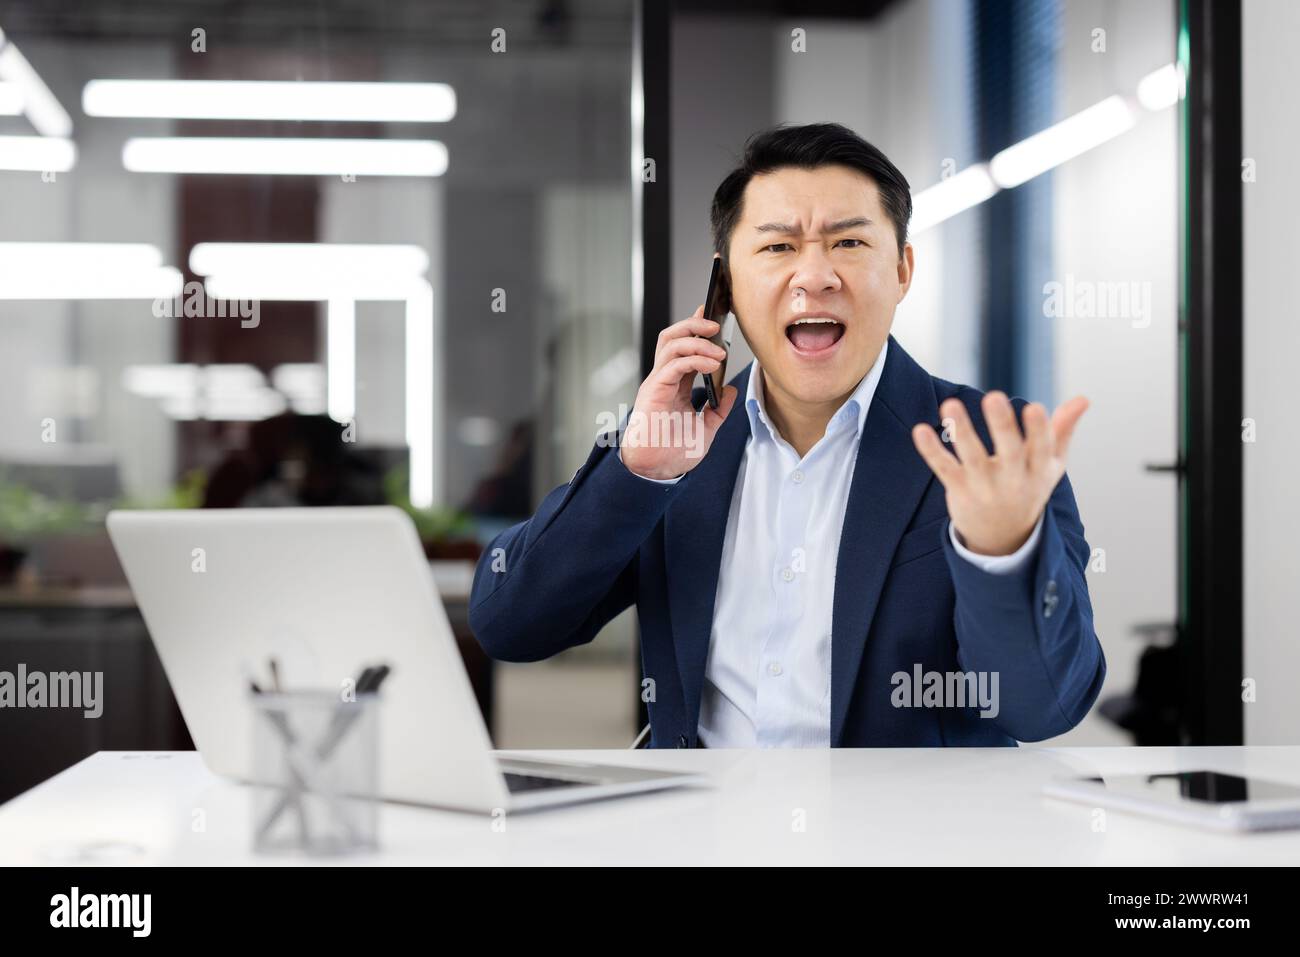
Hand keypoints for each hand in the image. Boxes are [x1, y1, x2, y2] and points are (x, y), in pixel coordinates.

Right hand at [620, 304, 737, 480]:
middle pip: (673, 337)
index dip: (697, 330)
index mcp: (674, 385)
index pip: (684, 348)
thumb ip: (719, 409)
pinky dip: (695, 359)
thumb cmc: (673, 452)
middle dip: (693, 325)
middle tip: (716, 324)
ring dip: (697, 340)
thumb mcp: (706, 429)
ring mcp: (657, 382)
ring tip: (719, 348)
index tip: (714, 319)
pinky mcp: (654, 390)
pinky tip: (713, 364)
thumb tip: (732, 390)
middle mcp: (663, 379)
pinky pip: (674, 364)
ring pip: (671, 343)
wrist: (656, 471)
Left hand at [910, 391, 1088, 555]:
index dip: (1039, 430)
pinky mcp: (959, 490)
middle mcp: (1012, 480)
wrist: (1003, 537)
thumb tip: (1083, 398)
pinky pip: (944, 468)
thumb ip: (1062, 430)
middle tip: (994, 397)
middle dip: (1002, 425)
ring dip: (961, 431)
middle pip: (1008, 451)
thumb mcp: (1051, 465)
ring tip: (949, 405)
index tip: (1035, 407)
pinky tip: (920, 430)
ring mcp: (984, 487)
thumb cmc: (1029, 488)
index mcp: (1038, 471)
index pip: (1041, 450)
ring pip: (972, 457)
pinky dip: (932, 450)